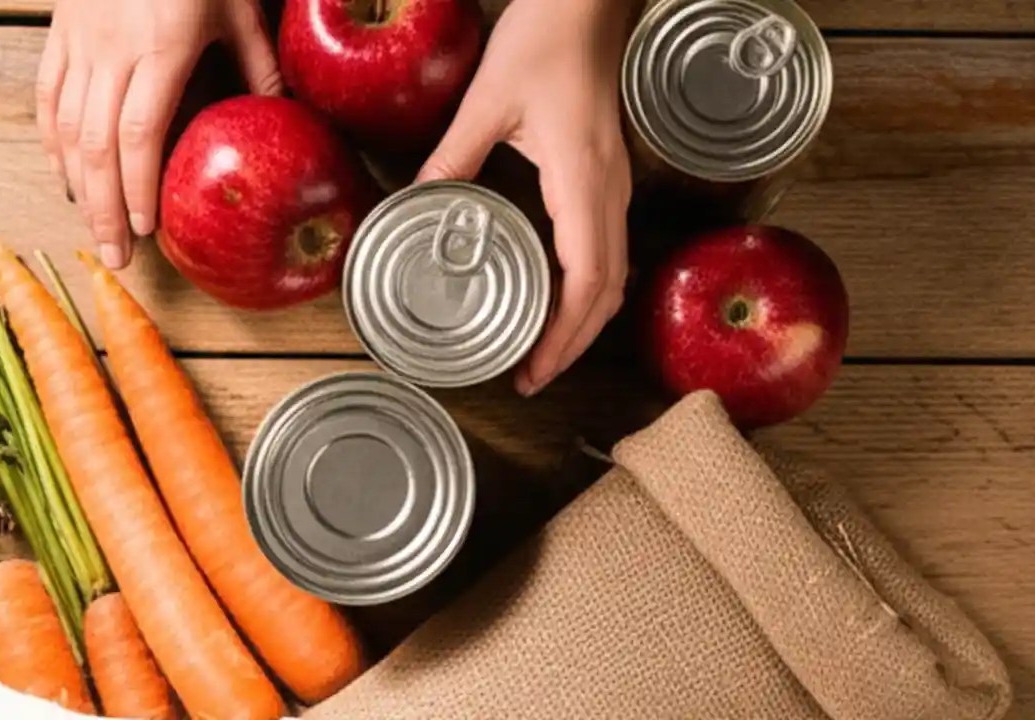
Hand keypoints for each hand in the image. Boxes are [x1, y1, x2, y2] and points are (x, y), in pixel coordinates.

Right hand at [37, 0, 281, 268]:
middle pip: (96, 144)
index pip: (139, 132)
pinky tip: (63, 175)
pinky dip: (51, 141)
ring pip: (65, 126)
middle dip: (105, 207)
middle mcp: (111, 48)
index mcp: (160, 46)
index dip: (138, 186)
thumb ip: (257, 62)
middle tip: (115, 256)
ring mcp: (79, 39)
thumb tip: (283, 112)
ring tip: (93, 229)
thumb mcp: (237, 5)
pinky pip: (48, 95)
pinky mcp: (60, 29)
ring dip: (76, 185)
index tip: (148, 230)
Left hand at [418, 0, 634, 395]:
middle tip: (532, 377)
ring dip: (584, 320)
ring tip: (545, 351)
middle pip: (607, 292)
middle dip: (573, 343)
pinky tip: (559, 297)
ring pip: (614, 274)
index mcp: (582, 182)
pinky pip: (609, 248)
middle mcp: (609, 192)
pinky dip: (589, 288)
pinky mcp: (608, 176)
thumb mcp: (488, 99)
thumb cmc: (547, 40)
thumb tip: (419, 201)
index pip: (586, 281)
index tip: (534, 371)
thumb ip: (453, 154)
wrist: (589, 3)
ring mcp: (615, 185)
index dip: (563, 336)